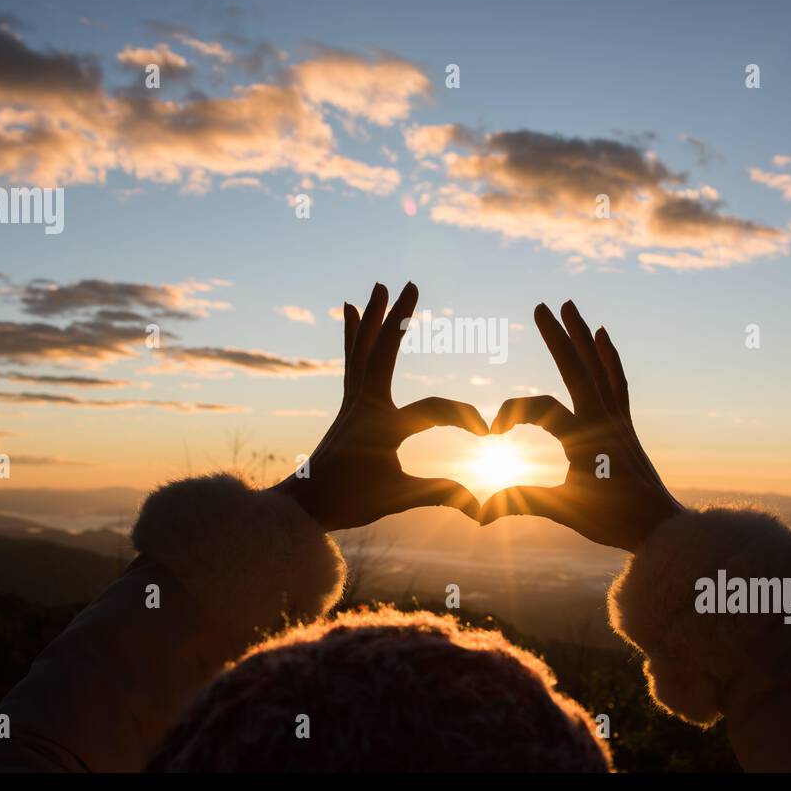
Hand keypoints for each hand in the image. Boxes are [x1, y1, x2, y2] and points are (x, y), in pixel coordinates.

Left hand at [273, 281, 486, 530]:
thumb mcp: (398, 498)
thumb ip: (441, 495)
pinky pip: (352, 360)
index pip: (434, 410)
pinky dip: (354, 334)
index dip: (466, 418)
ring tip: (378, 286)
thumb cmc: (348, 502)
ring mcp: (353, 402)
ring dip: (373, 316)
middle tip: (410, 283)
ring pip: (363, 349)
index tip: (488, 434)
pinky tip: (351, 312)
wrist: (302, 505)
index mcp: (382, 426)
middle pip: (383, 351)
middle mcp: (364, 405)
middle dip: (398, 317)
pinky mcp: (348, 404)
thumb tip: (483, 507)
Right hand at [479, 300, 683, 551]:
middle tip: (541, 305)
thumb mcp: (565, 511)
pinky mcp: (625, 424)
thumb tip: (480, 513)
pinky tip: (603, 336)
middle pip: (577, 369)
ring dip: (583, 335)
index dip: (512, 412)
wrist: (662, 528)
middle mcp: (603, 421)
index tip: (492, 433)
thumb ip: (524, 503)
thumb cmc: (615, 522)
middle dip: (558, 337)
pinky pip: (617, 381)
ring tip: (571, 306)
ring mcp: (617, 419)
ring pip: (599, 367)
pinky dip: (609, 357)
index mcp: (585, 440)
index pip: (542, 409)